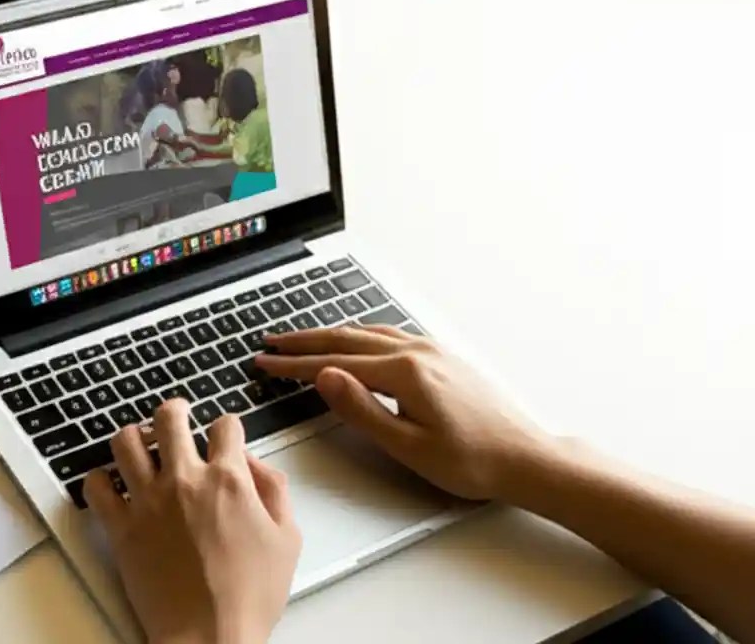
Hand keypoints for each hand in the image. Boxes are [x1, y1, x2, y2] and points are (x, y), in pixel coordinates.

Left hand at [84, 399, 301, 643]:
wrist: (209, 637)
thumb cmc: (248, 598)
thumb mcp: (287, 539)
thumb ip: (274, 491)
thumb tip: (255, 465)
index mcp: (229, 481)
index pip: (225, 426)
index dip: (228, 426)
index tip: (225, 433)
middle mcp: (185, 482)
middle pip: (170, 418)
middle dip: (175, 410)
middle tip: (177, 415)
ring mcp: (148, 502)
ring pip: (126, 441)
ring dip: (134, 436)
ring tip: (141, 442)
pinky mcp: (121, 528)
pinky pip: (97, 486)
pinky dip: (100, 479)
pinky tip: (111, 483)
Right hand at [257, 326, 552, 501]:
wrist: (527, 458)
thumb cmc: (473, 461)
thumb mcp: (408, 446)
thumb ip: (362, 409)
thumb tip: (325, 376)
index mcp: (405, 372)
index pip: (334, 363)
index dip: (294, 364)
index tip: (265, 361)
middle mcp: (417, 352)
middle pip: (347, 338)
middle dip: (304, 341)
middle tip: (271, 342)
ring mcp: (432, 350)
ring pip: (368, 332)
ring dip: (331, 334)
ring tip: (303, 338)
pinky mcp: (443, 357)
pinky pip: (390, 335)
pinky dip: (360, 334)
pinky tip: (356, 339)